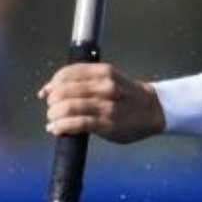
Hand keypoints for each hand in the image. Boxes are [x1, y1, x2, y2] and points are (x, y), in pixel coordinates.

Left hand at [40, 62, 165, 143]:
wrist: (155, 110)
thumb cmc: (128, 95)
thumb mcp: (110, 78)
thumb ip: (83, 81)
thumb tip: (47, 90)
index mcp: (104, 72)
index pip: (67, 74)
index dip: (52, 84)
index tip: (47, 93)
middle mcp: (105, 86)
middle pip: (63, 91)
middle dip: (51, 102)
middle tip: (53, 108)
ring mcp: (106, 106)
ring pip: (67, 108)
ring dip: (53, 115)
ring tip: (54, 120)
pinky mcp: (106, 124)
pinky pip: (76, 124)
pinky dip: (61, 126)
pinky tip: (57, 129)